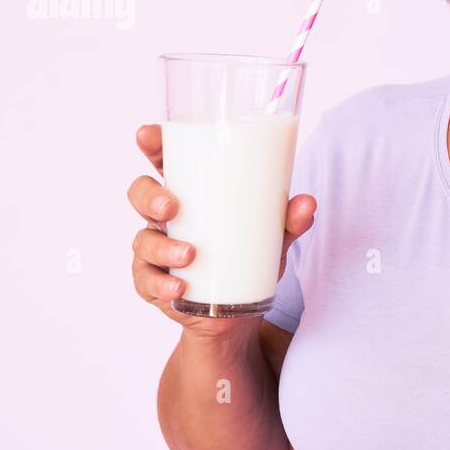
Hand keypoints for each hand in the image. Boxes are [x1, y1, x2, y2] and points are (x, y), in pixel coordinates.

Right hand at [127, 124, 316, 339]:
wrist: (235, 314)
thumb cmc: (247, 259)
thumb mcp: (272, 238)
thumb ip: (289, 221)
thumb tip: (308, 203)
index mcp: (190, 195)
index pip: (165, 161)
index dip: (152, 144)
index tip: (147, 134)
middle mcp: (165, 219)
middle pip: (141, 194)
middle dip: (150, 196)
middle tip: (172, 206)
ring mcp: (155, 252)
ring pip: (143, 241)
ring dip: (163, 247)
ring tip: (191, 254)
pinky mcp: (153, 285)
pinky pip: (147, 281)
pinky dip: (162, 284)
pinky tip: (180, 287)